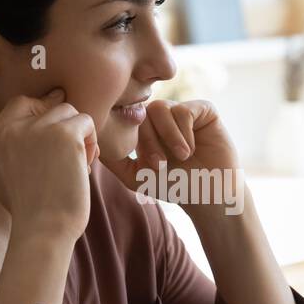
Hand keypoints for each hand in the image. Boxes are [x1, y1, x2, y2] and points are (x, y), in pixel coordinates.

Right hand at [0, 87, 96, 240]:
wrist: (43, 228)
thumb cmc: (31, 210)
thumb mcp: (8, 174)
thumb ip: (18, 146)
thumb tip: (47, 107)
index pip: (21, 103)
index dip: (42, 110)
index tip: (58, 127)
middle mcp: (12, 128)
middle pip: (50, 107)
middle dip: (65, 128)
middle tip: (70, 159)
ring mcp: (37, 128)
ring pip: (70, 113)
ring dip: (80, 137)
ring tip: (78, 166)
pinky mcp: (64, 134)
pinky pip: (87, 123)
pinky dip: (91, 142)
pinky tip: (85, 166)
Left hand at [100, 99, 240, 214]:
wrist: (209, 194)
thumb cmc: (175, 186)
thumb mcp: (137, 177)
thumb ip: (115, 160)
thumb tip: (94, 145)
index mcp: (148, 128)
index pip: (129, 120)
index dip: (134, 140)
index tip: (146, 165)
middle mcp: (164, 116)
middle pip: (143, 114)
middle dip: (150, 142)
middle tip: (161, 165)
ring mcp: (184, 111)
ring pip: (161, 108)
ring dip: (168, 137)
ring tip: (182, 156)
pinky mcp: (204, 110)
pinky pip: (184, 110)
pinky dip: (184, 132)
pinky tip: (194, 148)